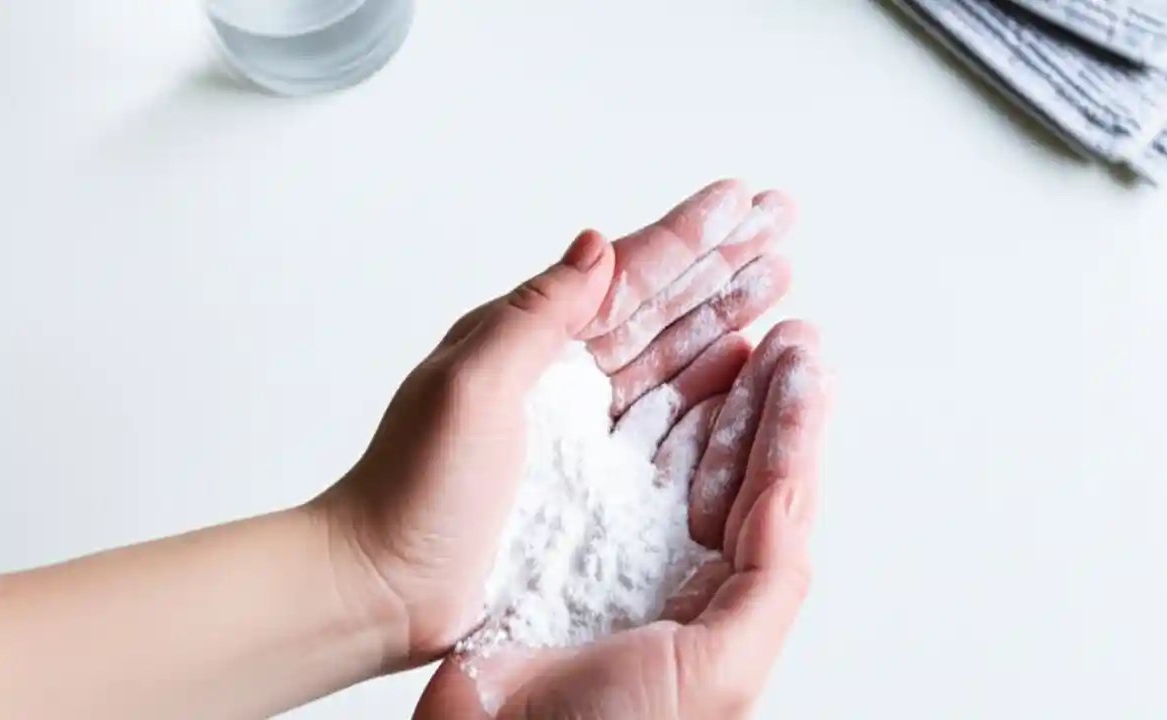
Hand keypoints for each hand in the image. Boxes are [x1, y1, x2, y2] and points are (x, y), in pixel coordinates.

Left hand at [312, 180, 796, 667]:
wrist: (388, 585)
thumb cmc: (413, 486)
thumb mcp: (469, 384)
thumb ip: (536, 315)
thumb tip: (596, 245)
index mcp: (531, 339)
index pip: (624, 275)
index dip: (685, 236)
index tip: (738, 200)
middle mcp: (563, 376)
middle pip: (660, 306)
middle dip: (722, 264)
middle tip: (778, 220)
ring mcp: (584, 429)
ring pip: (673, 357)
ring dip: (726, 316)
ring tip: (777, 278)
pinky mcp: (599, 482)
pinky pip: (670, 423)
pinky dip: (712, 390)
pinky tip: (745, 364)